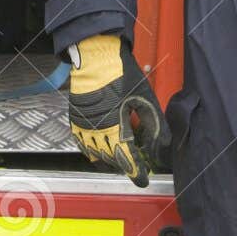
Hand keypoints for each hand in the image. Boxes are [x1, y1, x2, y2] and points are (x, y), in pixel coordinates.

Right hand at [68, 34, 167, 186]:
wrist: (96, 56)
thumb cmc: (122, 74)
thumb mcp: (145, 99)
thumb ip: (155, 126)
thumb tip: (160, 148)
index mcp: (115, 125)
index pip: (126, 159)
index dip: (136, 172)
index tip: (143, 179)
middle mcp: (96, 129)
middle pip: (111, 159)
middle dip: (125, 166)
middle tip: (137, 166)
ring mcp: (83, 124)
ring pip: (95, 155)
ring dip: (109, 161)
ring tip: (121, 159)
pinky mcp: (75, 119)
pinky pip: (82, 144)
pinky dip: (92, 152)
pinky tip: (101, 150)